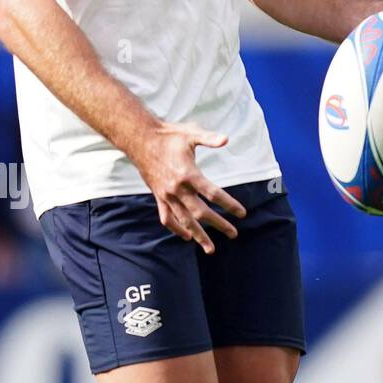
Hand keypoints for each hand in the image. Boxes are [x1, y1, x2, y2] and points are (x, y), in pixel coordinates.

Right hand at [128, 121, 246, 253]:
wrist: (140, 140)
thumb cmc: (169, 136)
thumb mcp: (191, 134)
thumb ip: (209, 138)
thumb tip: (226, 139)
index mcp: (188, 174)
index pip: (213, 194)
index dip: (229, 204)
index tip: (242, 214)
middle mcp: (177, 189)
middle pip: (201, 213)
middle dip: (219, 224)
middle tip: (234, 234)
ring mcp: (166, 195)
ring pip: (184, 221)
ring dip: (198, 235)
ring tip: (211, 248)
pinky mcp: (158, 196)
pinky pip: (167, 218)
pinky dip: (176, 228)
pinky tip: (186, 236)